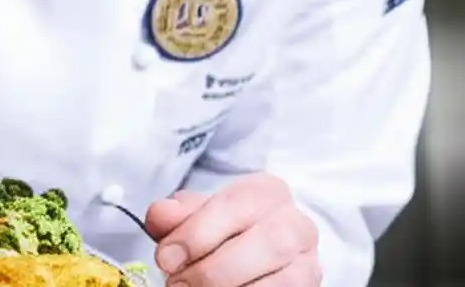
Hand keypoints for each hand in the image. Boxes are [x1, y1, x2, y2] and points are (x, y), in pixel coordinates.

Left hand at [144, 174, 320, 285]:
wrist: (244, 253)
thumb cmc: (218, 230)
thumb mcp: (194, 216)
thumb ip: (176, 213)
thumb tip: (161, 214)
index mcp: (267, 192)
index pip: (238, 204)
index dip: (199, 232)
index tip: (166, 257)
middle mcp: (296, 223)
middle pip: (268, 242)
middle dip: (215, 268)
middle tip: (177, 283)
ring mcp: (308, 260)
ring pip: (284, 278)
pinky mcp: (309, 286)